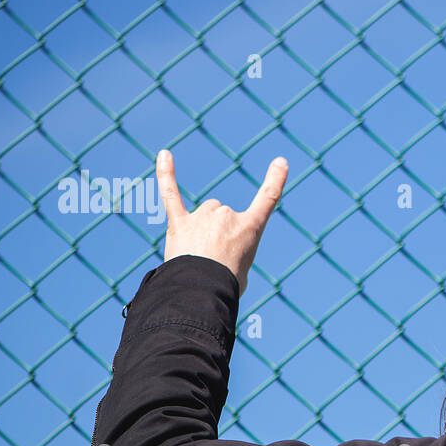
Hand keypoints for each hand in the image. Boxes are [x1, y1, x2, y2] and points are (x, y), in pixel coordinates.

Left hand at [157, 150, 287, 295]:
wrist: (202, 290)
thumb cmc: (226, 285)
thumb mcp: (243, 269)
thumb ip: (232, 251)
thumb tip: (211, 250)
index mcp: (250, 227)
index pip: (268, 198)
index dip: (275, 179)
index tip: (280, 162)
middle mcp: (228, 215)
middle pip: (224, 215)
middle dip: (219, 235)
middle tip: (217, 262)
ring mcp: (202, 217)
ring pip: (203, 216)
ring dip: (201, 233)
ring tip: (198, 259)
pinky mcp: (179, 222)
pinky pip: (171, 194)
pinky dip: (166, 174)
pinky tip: (165, 155)